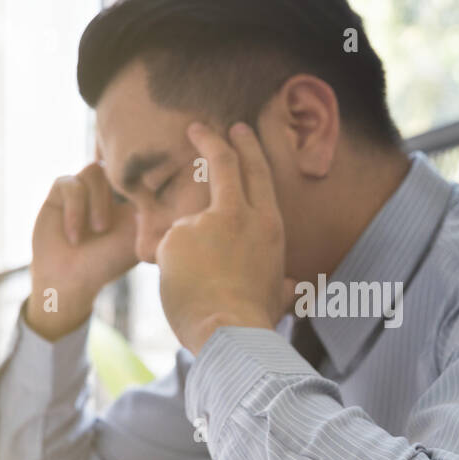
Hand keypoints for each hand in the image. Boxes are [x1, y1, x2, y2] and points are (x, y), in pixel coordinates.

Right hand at [27, 161, 139, 340]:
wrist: (68, 279)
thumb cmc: (107, 262)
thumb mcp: (139, 236)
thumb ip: (155, 210)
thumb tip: (180, 188)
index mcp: (130, 193)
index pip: (143, 167)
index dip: (149, 172)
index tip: (151, 195)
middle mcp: (108, 186)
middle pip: (119, 163)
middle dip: (123, 184)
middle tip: (126, 211)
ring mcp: (84, 185)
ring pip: (95, 171)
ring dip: (98, 201)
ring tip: (99, 229)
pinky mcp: (61, 190)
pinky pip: (70, 184)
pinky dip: (75, 209)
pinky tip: (75, 236)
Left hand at [155, 122, 295, 353]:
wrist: (231, 332)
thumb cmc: (254, 320)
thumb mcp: (278, 296)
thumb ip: (283, 285)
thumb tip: (294, 287)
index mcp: (269, 225)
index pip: (257, 173)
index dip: (246, 147)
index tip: (236, 130)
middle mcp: (240, 215)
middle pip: (224, 163)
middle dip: (210, 139)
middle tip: (197, 127)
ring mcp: (206, 223)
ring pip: (185, 227)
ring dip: (182, 251)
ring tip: (191, 281)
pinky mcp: (176, 237)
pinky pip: (164, 250)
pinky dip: (168, 268)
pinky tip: (179, 287)